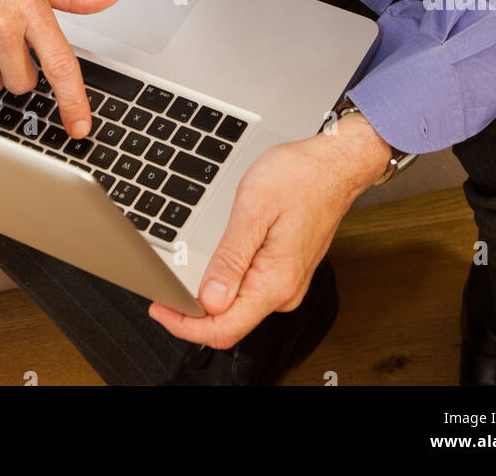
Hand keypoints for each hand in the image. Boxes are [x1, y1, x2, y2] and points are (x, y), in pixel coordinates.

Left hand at [148, 112, 392, 347]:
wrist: (334, 165)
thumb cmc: (300, 178)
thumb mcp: (253, 210)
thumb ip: (231, 260)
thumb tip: (210, 301)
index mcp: (274, 282)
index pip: (223, 328)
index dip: (185, 325)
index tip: (161, 308)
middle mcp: (284, 291)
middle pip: (230, 322)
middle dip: (193, 314)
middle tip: (165, 292)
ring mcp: (288, 283)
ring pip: (240, 308)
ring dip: (211, 299)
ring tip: (187, 278)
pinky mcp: (287, 271)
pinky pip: (252, 291)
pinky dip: (228, 286)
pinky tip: (216, 269)